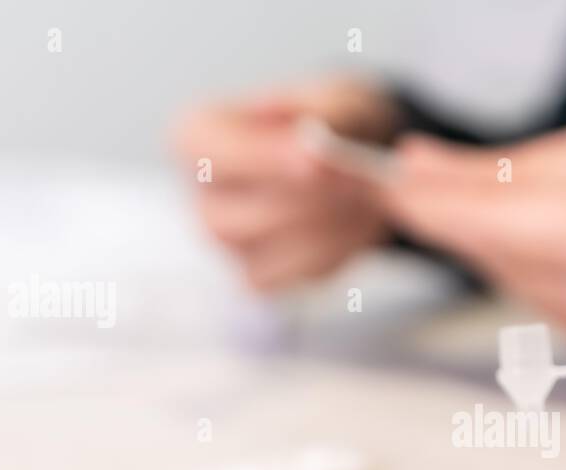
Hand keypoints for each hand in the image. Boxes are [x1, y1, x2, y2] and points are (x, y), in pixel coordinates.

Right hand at [173, 77, 401, 289]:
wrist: (354, 159)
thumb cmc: (330, 121)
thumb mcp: (334, 99)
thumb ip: (324, 118)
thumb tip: (312, 151)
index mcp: (198, 137)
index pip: (210, 155)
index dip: (263, 160)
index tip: (314, 161)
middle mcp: (203, 195)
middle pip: (234, 215)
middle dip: (305, 201)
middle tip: (362, 181)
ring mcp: (228, 243)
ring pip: (269, 248)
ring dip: (329, 226)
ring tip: (367, 197)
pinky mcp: (261, 274)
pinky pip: (295, 273)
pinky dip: (336, 251)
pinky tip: (356, 223)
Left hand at [380, 99, 565, 389]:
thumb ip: (509, 169)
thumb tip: (421, 172)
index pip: (500, 225)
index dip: (439, 207)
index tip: (396, 190)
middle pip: (513, 271)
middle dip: (474, 229)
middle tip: (442, 192)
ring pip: (540, 307)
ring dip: (525, 263)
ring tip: (559, 218)